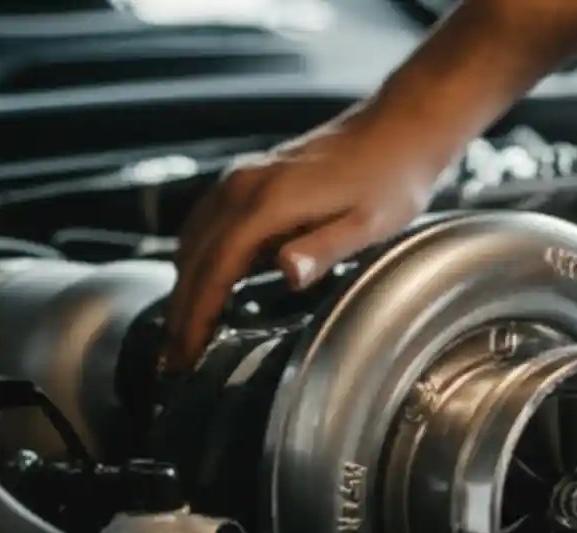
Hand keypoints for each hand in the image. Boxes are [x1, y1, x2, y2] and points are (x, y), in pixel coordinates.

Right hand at [163, 103, 447, 370]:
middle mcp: (244, 186)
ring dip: (185, 287)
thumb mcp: (370, 223)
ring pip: (194, 240)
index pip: (215, 270)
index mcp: (268, 202)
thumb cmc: (391, 178)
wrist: (400, 127)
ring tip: (185, 332)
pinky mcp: (252, 176)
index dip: (196, 316)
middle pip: (195, 258)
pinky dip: (197, 258)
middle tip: (176, 360)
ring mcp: (244, 177)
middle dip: (182, 311)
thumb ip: (325, 248)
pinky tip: (203, 283)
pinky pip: (207, 222)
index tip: (185, 356)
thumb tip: (287, 273)